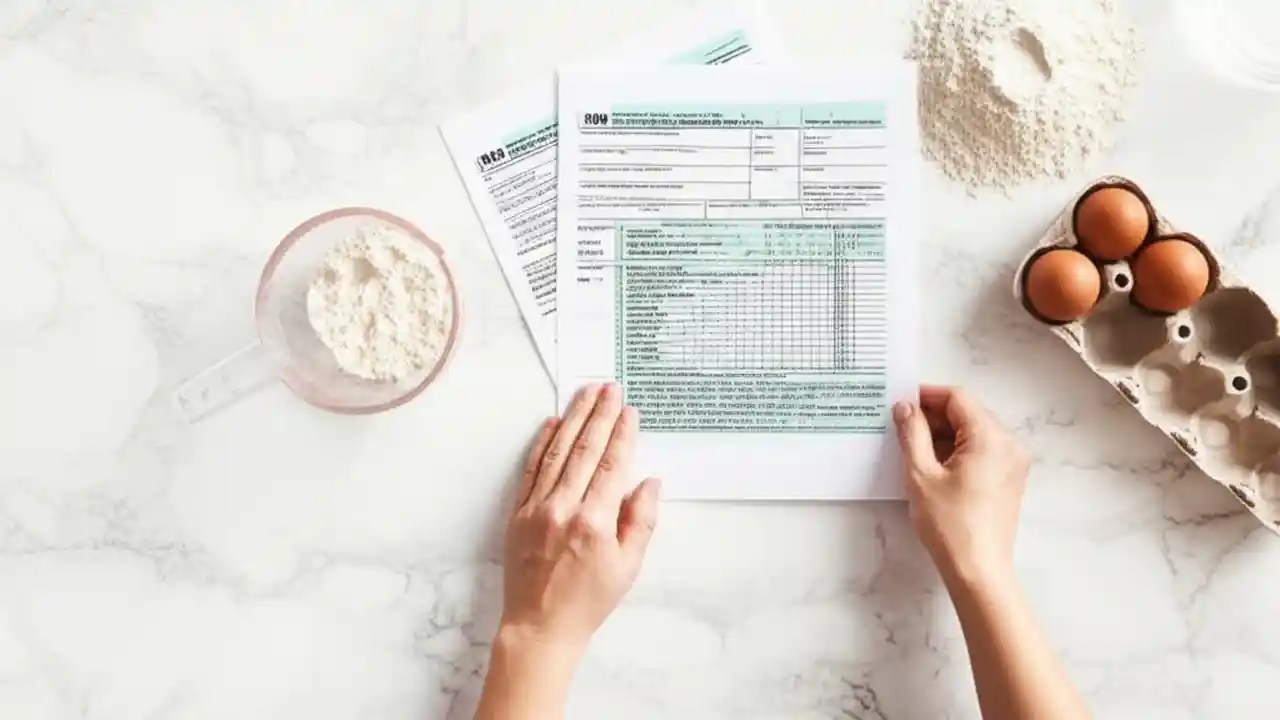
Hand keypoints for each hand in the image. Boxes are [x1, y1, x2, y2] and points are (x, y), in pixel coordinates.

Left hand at [500, 382, 660, 653]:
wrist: (540, 626)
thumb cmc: (588, 601)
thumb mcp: (628, 567)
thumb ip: (640, 521)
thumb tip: (649, 482)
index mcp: (594, 522)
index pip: (610, 465)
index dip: (622, 434)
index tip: (629, 411)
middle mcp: (563, 509)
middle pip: (583, 450)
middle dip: (599, 414)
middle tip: (610, 387)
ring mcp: (536, 509)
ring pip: (556, 452)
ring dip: (573, 419)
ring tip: (585, 393)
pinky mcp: (518, 514)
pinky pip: (531, 469)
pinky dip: (541, 443)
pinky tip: (553, 423)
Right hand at [892, 386, 1028, 586]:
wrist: (978, 568)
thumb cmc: (949, 524)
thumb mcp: (921, 474)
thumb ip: (912, 434)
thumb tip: (904, 407)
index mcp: (990, 437)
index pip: (958, 398)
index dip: (927, 395)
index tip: (902, 402)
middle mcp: (1009, 444)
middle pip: (969, 413)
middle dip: (935, 415)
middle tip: (902, 425)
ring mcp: (1014, 462)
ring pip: (976, 432)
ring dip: (946, 433)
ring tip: (914, 447)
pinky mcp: (1010, 478)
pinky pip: (983, 450)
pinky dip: (959, 449)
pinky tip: (935, 464)